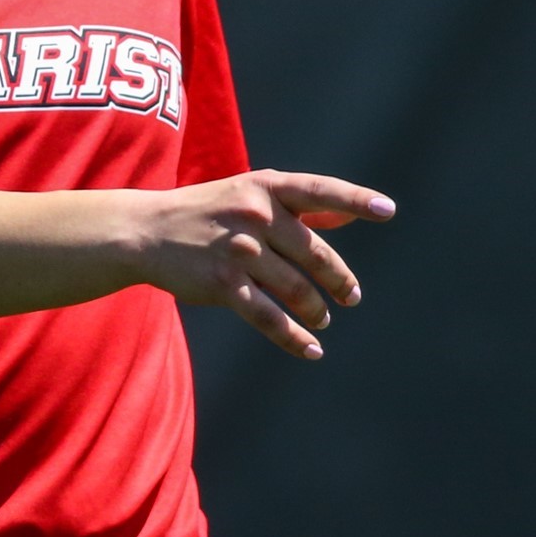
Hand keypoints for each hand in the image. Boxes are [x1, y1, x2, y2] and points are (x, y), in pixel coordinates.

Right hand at [133, 170, 395, 359]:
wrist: (147, 231)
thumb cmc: (207, 211)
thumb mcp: (249, 194)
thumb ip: (298, 206)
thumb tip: (346, 214)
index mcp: (266, 187)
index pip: (320, 191)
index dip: (356, 200)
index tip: (389, 211)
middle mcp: (255, 215)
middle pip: (315, 254)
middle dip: (339, 281)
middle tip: (351, 297)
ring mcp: (239, 251)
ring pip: (296, 289)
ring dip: (317, 310)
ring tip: (324, 318)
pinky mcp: (223, 284)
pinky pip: (269, 317)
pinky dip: (294, 338)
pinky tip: (312, 349)